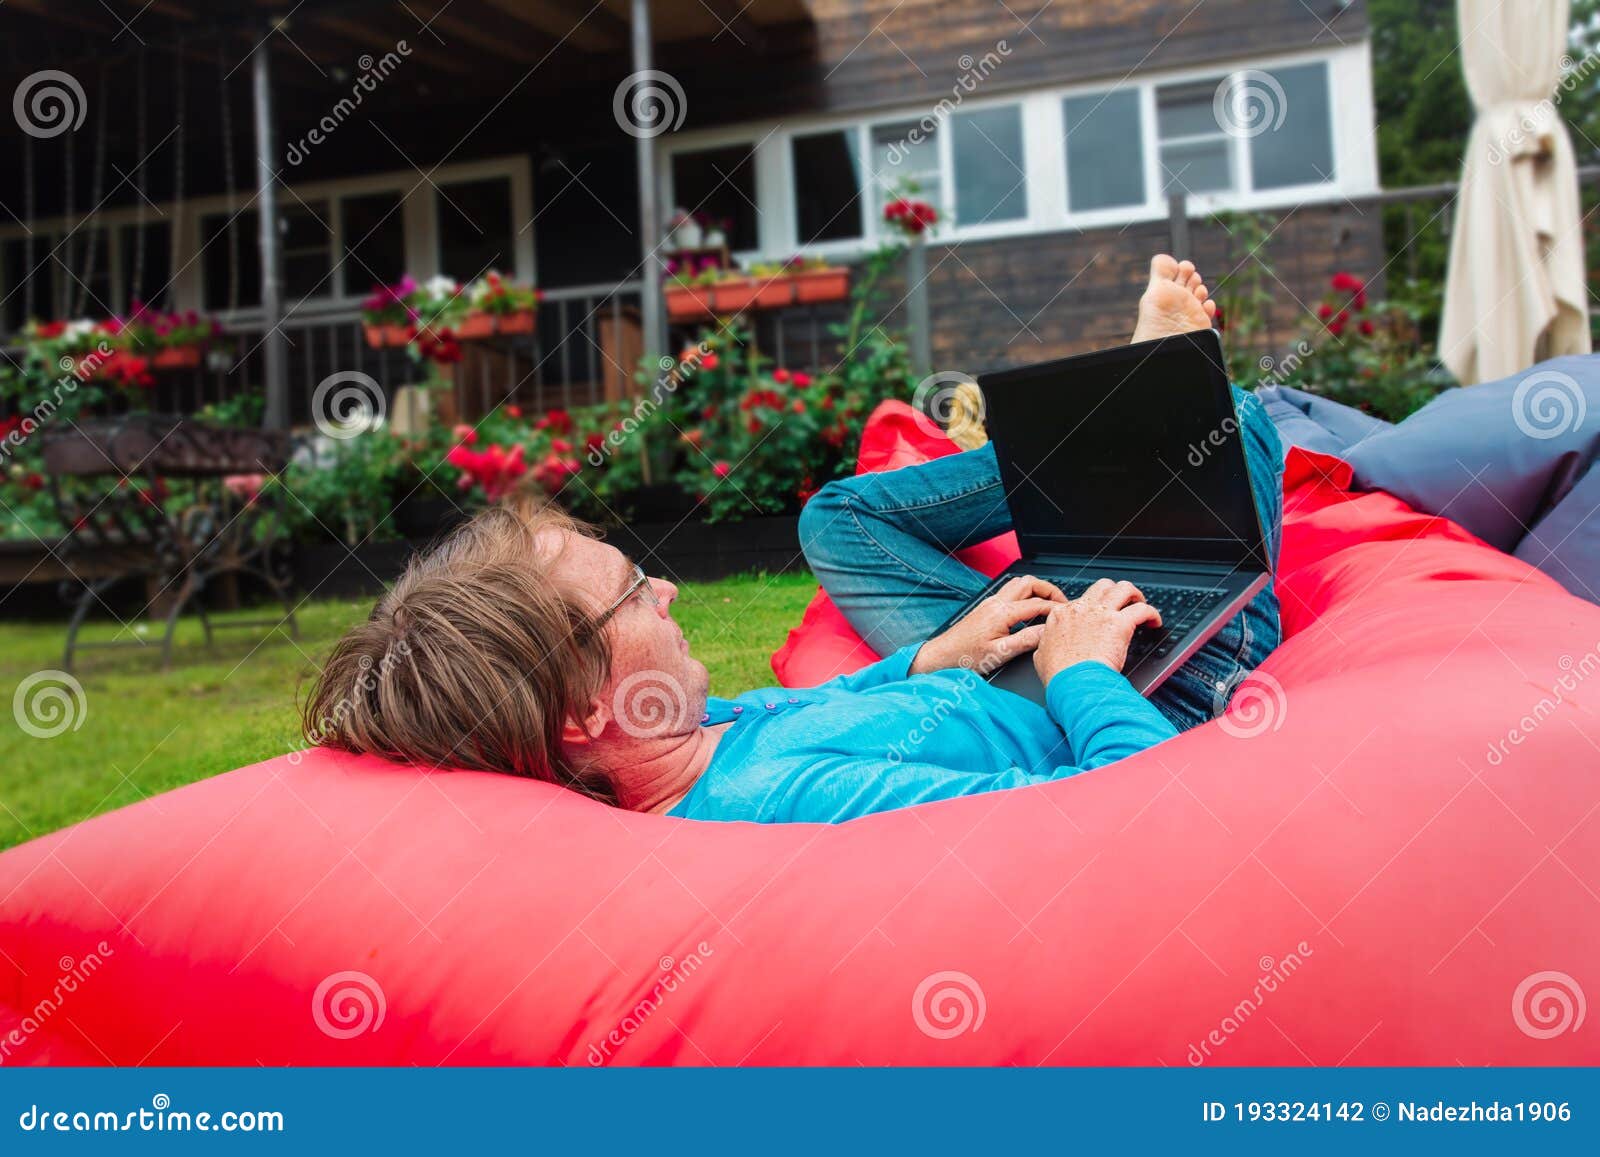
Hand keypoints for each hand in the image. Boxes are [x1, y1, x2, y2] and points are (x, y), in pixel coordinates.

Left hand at [909, 575, 1068, 675]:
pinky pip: (1009, 594)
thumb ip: (1026, 640)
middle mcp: (995, 603)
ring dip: (1036, 590)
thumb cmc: (965, 657)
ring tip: (1048, 605)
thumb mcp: (1000, 654)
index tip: (1069, 615)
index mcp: (1001, 612)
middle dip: (1049, 590)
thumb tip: (1047, 632)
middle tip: (1062, 604)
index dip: (1057, 608)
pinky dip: (1025, 597)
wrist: (941, 657)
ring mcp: (989, 604)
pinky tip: (1029, 612)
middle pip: (1029, 583)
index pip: (1038, 604)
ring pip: (1018, 585)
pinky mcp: (985, 609)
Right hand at [1033, 579, 1162, 684]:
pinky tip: (1155, 622)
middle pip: (1102, 586)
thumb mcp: (1041, 656)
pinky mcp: (1120, 624)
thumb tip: (1047, 646)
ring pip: (1123, 588)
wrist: (1072, 682)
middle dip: (1114, 592)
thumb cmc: (1058, 675)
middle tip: (1123, 603)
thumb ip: (1046, 645)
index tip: (1099, 617)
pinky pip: (1142, 609)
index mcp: (1061, 615)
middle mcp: (1081, 609)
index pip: (1079, 601)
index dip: (1092, 608)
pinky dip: (1152, 613)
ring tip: (1140, 604)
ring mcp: (1101, 614)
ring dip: (1134, 595)